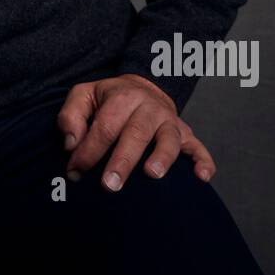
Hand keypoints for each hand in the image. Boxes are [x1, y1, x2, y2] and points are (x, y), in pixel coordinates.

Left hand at [56, 73, 215, 190]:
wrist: (143, 89)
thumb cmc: (108, 100)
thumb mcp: (84, 96)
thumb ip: (70, 116)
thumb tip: (71, 144)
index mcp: (122, 97)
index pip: (104, 127)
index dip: (88, 151)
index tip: (75, 172)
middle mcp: (149, 108)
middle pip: (136, 134)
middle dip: (122, 161)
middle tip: (110, 185)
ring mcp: (170, 122)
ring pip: (169, 139)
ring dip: (162, 157)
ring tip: (152, 175)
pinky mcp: (186, 135)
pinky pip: (199, 148)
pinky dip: (203, 162)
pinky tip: (201, 178)